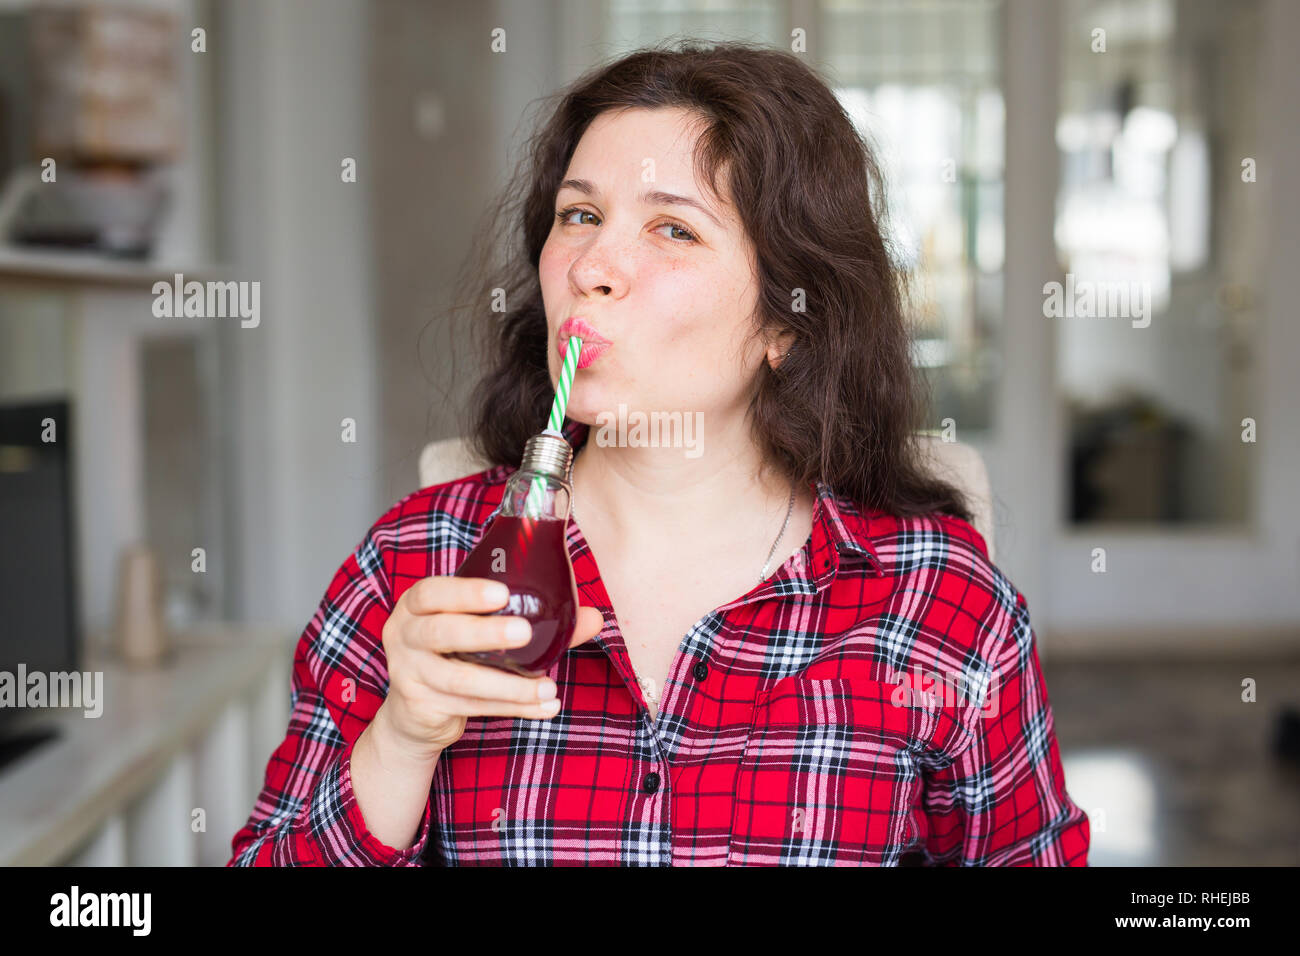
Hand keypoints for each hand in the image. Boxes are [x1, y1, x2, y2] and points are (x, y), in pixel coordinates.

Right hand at [374, 575, 601, 762]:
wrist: (415, 713)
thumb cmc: (456, 654)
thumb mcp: (480, 629)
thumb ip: (534, 620)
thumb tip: (594, 618)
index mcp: (417, 604)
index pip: (433, 591)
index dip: (466, 592)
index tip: (503, 593)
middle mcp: (404, 634)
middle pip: (441, 632)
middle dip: (485, 633)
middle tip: (525, 633)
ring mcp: (408, 673)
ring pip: (460, 679)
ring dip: (509, 685)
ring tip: (548, 686)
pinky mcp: (421, 706)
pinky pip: (471, 707)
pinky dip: (511, 708)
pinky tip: (543, 706)